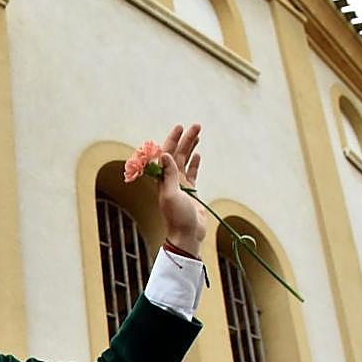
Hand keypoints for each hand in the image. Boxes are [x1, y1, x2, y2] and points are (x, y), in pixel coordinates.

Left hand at [157, 124, 204, 254]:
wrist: (187, 235)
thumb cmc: (178, 217)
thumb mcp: (172, 194)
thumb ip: (169, 175)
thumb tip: (164, 154)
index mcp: (162, 180)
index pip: (166, 155)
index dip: (171, 140)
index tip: (180, 128)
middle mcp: (169, 181)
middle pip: (176, 155)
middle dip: (185, 139)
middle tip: (196, 125)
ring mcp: (180, 186)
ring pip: (185, 161)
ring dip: (191, 147)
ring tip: (199, 134)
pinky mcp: (190, 192)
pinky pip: (191, 173)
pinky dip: (194, 163)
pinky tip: (198, 154)